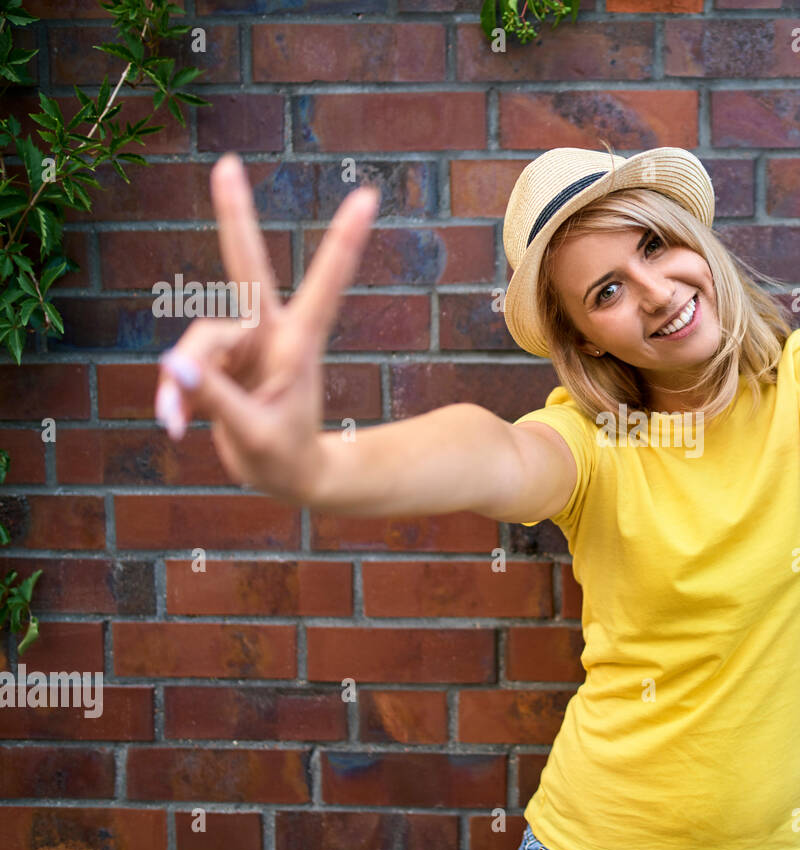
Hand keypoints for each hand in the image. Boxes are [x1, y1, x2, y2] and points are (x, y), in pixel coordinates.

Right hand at [153, 153, 378, 501]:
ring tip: (173, 424)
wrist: (289, 475)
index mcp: (298, 344)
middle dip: (234, 215)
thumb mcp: (254, 434)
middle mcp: (268, 333)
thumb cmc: (285, 456)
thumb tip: (172, 365)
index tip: (367, 198)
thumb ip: (214, 398)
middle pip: (244, 266)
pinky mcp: (218, 361)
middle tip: (227, 163)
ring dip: (182, 385)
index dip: (342, 242)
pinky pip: (183, 368)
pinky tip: (174, 428)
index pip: (325, 284)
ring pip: (195, 344)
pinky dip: (175, 397)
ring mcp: (241, 344)